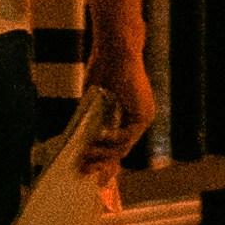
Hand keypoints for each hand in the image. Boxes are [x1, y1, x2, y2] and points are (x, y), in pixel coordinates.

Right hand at [70, 35, 155, 195]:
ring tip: (83, 160)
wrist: (115, 49)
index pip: (118, 145)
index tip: (90, 175)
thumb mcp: (93, 101)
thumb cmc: (103, 68)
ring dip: (102, 156)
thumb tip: (80, 144)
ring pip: (123, 147)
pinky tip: (94, 141)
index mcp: (129, 115)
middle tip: (83, 173)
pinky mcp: (143, 115)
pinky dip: (109, 141)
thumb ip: (92, 121)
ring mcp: (143, 118)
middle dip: (101, 165)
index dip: (105, 162)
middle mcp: (139, 119)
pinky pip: (126, 137)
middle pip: (120, 151)